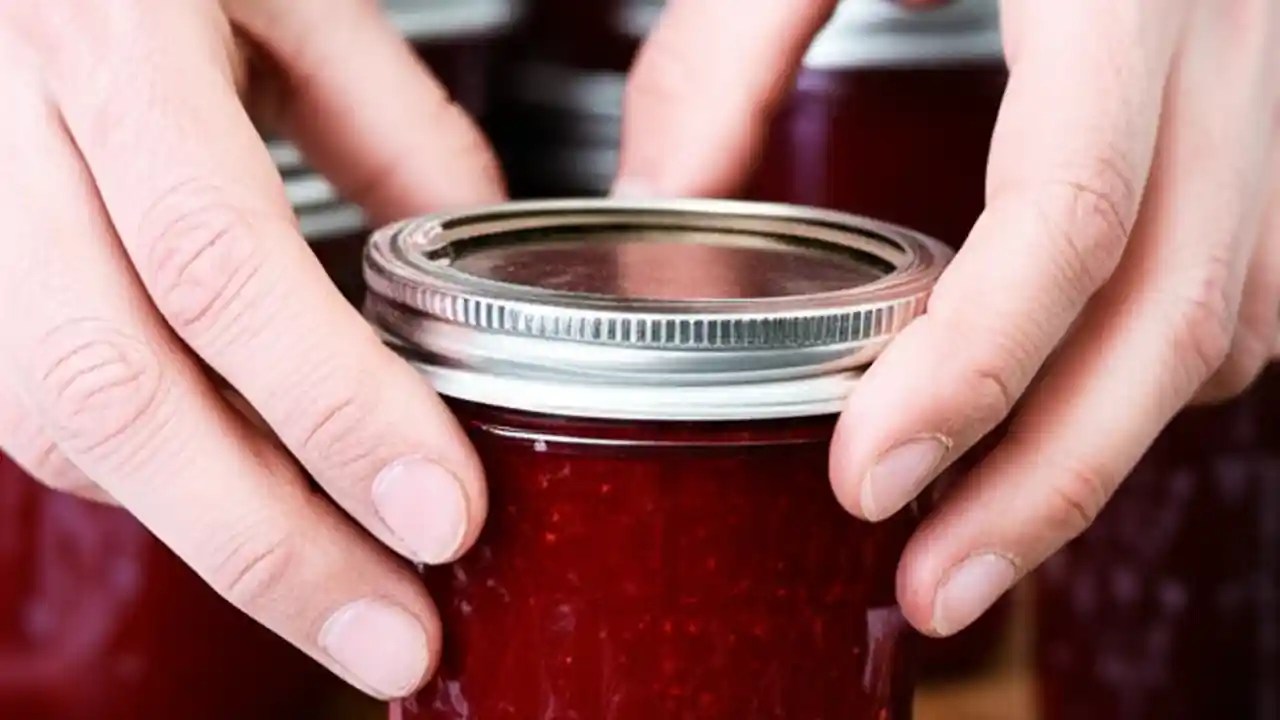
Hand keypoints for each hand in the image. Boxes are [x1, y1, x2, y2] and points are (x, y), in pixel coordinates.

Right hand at [0, 0, 501, 697]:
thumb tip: (458, 280)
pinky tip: (238, 502)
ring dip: (209, 529)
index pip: (219, 260)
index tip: (441, 511)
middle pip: (115, 386)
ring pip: (57, 421)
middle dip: (269, 543)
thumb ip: (389, 128)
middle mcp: (5, 134)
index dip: (335, 406)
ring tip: (337, 593)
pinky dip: (147, 480)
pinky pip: (29, 407)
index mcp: (110, 38)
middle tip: (392, 634)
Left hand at [618, 0, 1279, 634]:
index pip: (1072, 215)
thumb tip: (659, 202)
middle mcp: (1224, 51)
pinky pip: (1246, 286)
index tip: (865, 479)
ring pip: (1230, 323)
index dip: (973, 370)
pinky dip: (1148, 376)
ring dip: (1104, 446)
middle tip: (934, 588)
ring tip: (981, 532)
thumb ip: (732, 48)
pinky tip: (1056, 412)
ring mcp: (1268, 94)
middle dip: (1050, 483)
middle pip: (1176, 318)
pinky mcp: (1261, 125)